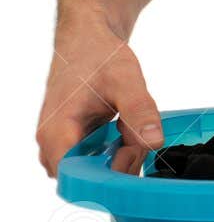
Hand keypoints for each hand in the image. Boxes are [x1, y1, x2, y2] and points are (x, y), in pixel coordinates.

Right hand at [37, 9, 162, 177]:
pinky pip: (96, 162)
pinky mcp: (72, 144)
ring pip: (94, 173)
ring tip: (127, 126)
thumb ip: (140, 111)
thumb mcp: (126, 79)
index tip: (130, 154)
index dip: (108, 177)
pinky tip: (123, 128)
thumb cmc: (99, 55)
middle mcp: (52, 145)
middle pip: (88, 181)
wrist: (87, 39)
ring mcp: (61, 146)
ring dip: (120, 157)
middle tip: (134, 133)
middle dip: (119, 165)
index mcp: (56, 133)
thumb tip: (154, 142)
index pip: (76, 181)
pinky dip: (116, 150)